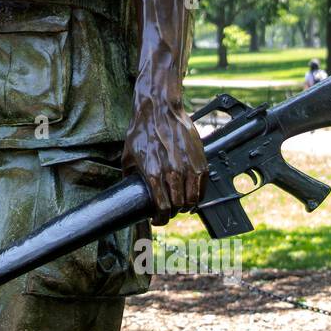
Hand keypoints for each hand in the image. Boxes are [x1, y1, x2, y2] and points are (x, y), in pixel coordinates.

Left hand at [123, 95, 207, 224]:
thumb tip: (127, 188)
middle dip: (171, 213)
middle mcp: (172, 172)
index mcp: (153, 173)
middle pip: (177, 206)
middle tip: (167, 213)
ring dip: (186, 207)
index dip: (159, 219)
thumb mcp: (128, 155)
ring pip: (192, 199)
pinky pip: (202, 186)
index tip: (157, 220)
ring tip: (180, 206)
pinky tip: (192, 197)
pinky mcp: (200, 161)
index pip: (161, 207)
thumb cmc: (142, 130)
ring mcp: (188, 167)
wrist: (160, 110)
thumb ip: (129, 174)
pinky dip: (198, 195)